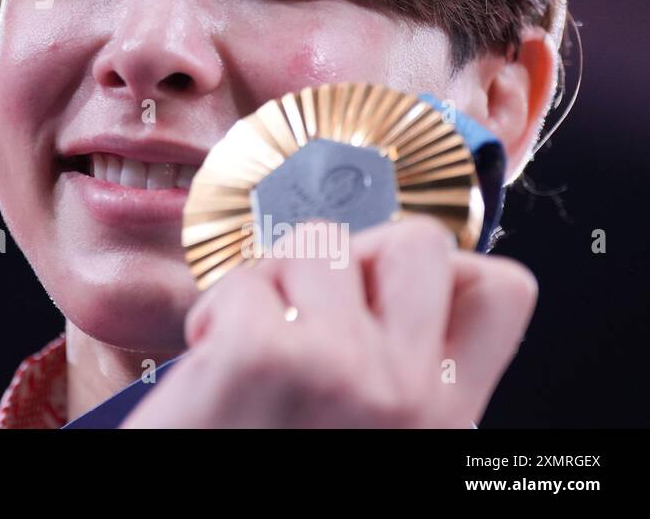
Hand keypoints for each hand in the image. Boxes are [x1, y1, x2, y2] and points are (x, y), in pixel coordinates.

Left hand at [121, 215, 537, 427]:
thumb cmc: (273, 473)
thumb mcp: (375, 437)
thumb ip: (400, 376)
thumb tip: (382, 279)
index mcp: (445, 419)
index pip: (502, 289)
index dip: (444, 269)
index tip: (385, 292)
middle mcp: (408, 396)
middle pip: (420, 240)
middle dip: (356, 255)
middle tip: (314, 306)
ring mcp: (339, 368)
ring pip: (320, 240)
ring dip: (274, 280)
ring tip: (255, 341)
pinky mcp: (260, 356)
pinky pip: (244, 276)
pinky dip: (215, 311)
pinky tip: (212, 362)